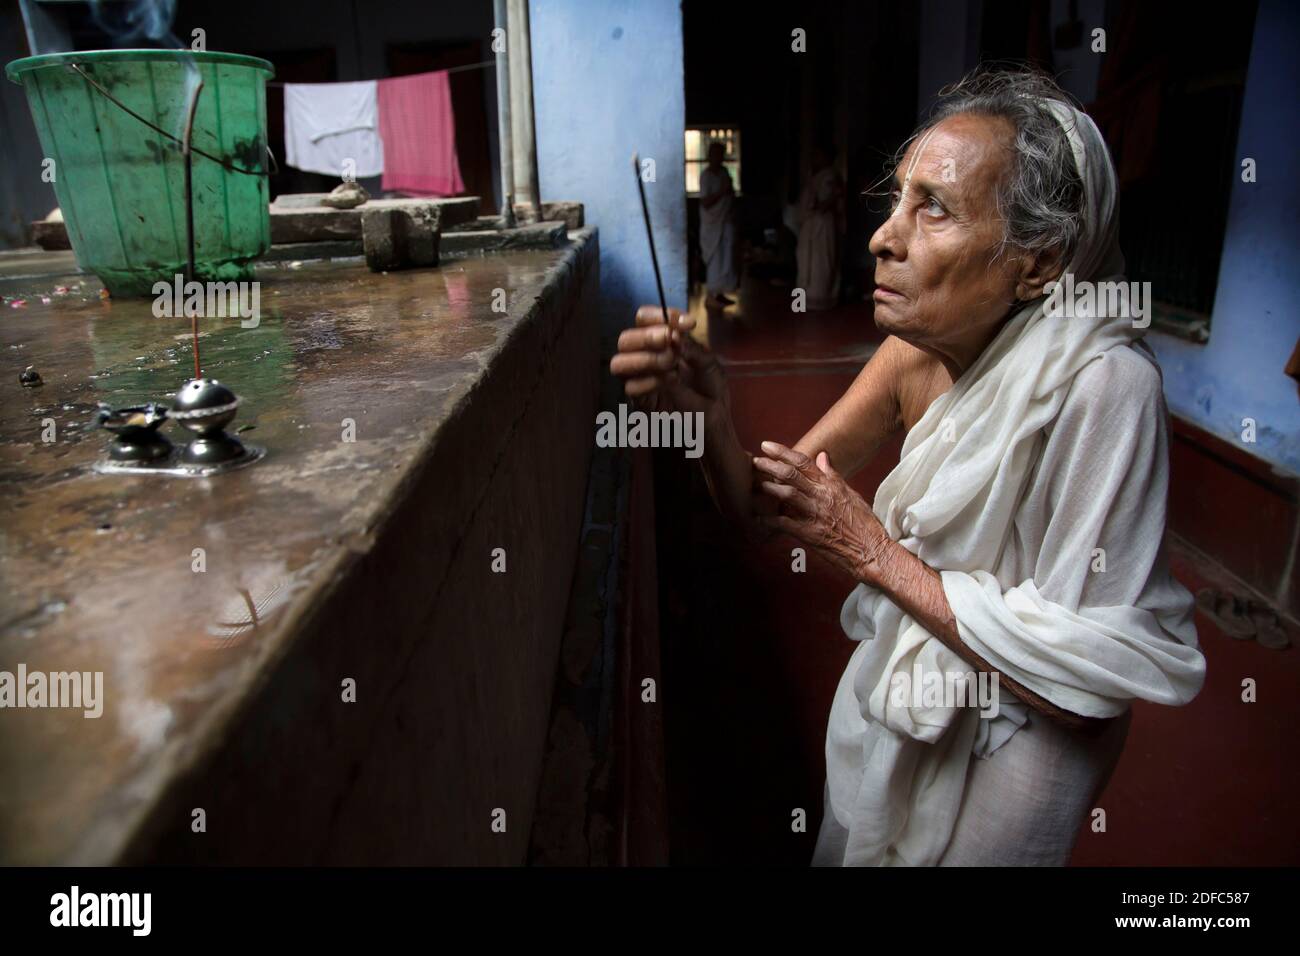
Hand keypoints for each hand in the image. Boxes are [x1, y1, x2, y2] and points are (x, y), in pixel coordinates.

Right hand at [609, 306, 728, 426]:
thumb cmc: (710, 388)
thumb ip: (693, 348)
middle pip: (625, 338)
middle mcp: (644, 357)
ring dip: (645, 359)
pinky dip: (649, 381)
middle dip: (647, 336)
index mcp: (659, 342)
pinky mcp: (640, 401)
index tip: (687, 324)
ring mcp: (639, 379)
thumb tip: (675, 337)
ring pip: (619, 363)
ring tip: (671, 363)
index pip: (644, 319)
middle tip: (671, 341)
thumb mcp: (709, 363)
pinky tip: (670, 381)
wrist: (714, 420)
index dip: (660, 315)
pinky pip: (630, 388)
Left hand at [753, 440, 890, 581]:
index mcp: (831, 485)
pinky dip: (769, 520)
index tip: (767, 446)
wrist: (873, 551)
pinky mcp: (811, 534)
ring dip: (769, 488)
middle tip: (755, 461)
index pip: (804, 462)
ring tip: (756, 484)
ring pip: (787, 494)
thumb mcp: (851, 495)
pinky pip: (785, 524)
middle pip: (791, 475)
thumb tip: (822, 456)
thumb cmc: (864, 524)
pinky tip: (758, 518)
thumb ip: (833, 476)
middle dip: (770, 465)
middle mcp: (822, 496)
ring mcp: (816, 515)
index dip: (783, 452)